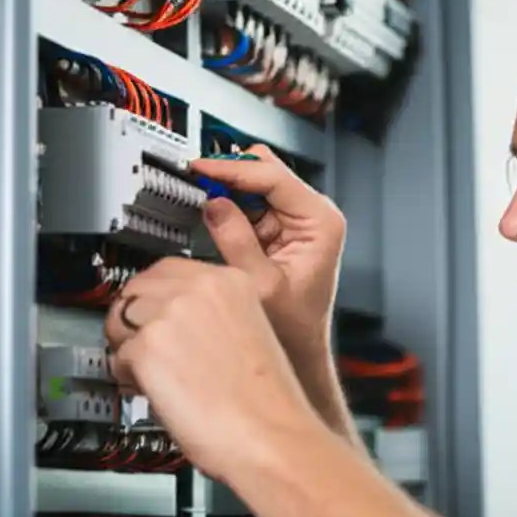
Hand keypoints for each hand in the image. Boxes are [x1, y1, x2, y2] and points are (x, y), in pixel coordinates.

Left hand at [104, 258, 319, 474]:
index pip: (168, 270)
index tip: (154, 317)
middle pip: (137, 289)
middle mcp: (199, 288)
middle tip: (147, 351)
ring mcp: (170, 314)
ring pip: (120, 320)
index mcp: (231, 281)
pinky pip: (118, 357)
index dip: (155, 298)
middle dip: (135, 320)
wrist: (270, 436)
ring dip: (128, 347)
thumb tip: (171, 324)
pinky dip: (128, 378)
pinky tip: (156, 394)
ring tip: (152, 377)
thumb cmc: (267, 401)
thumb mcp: (249, 331)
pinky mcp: (147, 347)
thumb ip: (210, 316)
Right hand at [189, 145, 345, 356]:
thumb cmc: (294, 326)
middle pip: (266, 170)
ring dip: (227, 189)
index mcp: (320, 221)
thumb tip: (213, 205)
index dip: (232, 169)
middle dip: (230, 173)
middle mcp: (313, 214)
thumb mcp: (260, 284)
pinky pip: (248, 203)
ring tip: (199, 200)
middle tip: (195, 180)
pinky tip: (211, 215)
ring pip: (254, 183)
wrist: (300, 349)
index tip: (200, 167)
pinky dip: (228, 205)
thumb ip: (236, 241)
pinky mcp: (278, 228)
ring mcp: (296, 219)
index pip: (274, 177)